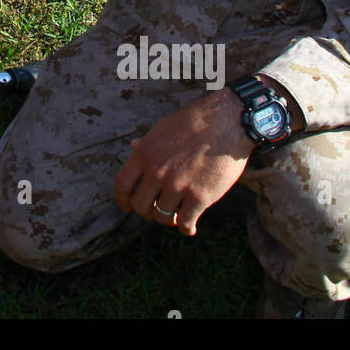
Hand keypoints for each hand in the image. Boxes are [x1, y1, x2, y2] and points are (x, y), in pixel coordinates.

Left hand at [113, 89, 255, 235]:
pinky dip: (186, 228)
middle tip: (156, 210)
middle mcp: (157, 172)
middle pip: (140, 206)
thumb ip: (148, 143)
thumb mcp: (163, 128)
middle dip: (147, 211)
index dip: (122, 200)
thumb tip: (133, 147)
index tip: (126, 207)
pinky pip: (186, 222)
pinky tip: (189, 227)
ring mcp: (178, 186)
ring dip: (168, 219)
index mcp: (144, 154)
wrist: (227, 122)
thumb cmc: (196, 122)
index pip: (122, 185)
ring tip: (175, 216)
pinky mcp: (200, 197)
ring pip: (163, 216)